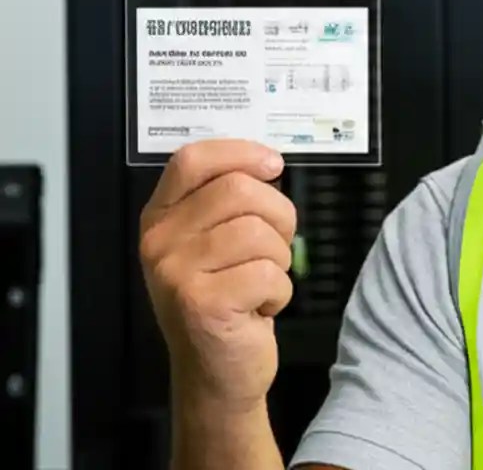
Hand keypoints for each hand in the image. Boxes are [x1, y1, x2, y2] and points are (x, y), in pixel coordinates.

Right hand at [139, 139, 296, 411]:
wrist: (215, 374)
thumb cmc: (226, 301)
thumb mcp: (213, 245)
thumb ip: (227, 202)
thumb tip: (266, 161)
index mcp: (161, 218)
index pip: (193, 160)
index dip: (240, 152)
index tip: (272, 164)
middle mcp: (160, 242)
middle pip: (239, 190)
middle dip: (278, 215)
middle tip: (274, 247)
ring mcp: (176, 273)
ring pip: (260, 232)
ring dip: (279, 259)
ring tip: (261, 283)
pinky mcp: (202, 304)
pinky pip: (268, 273)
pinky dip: (279, 292)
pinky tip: (258, 308)